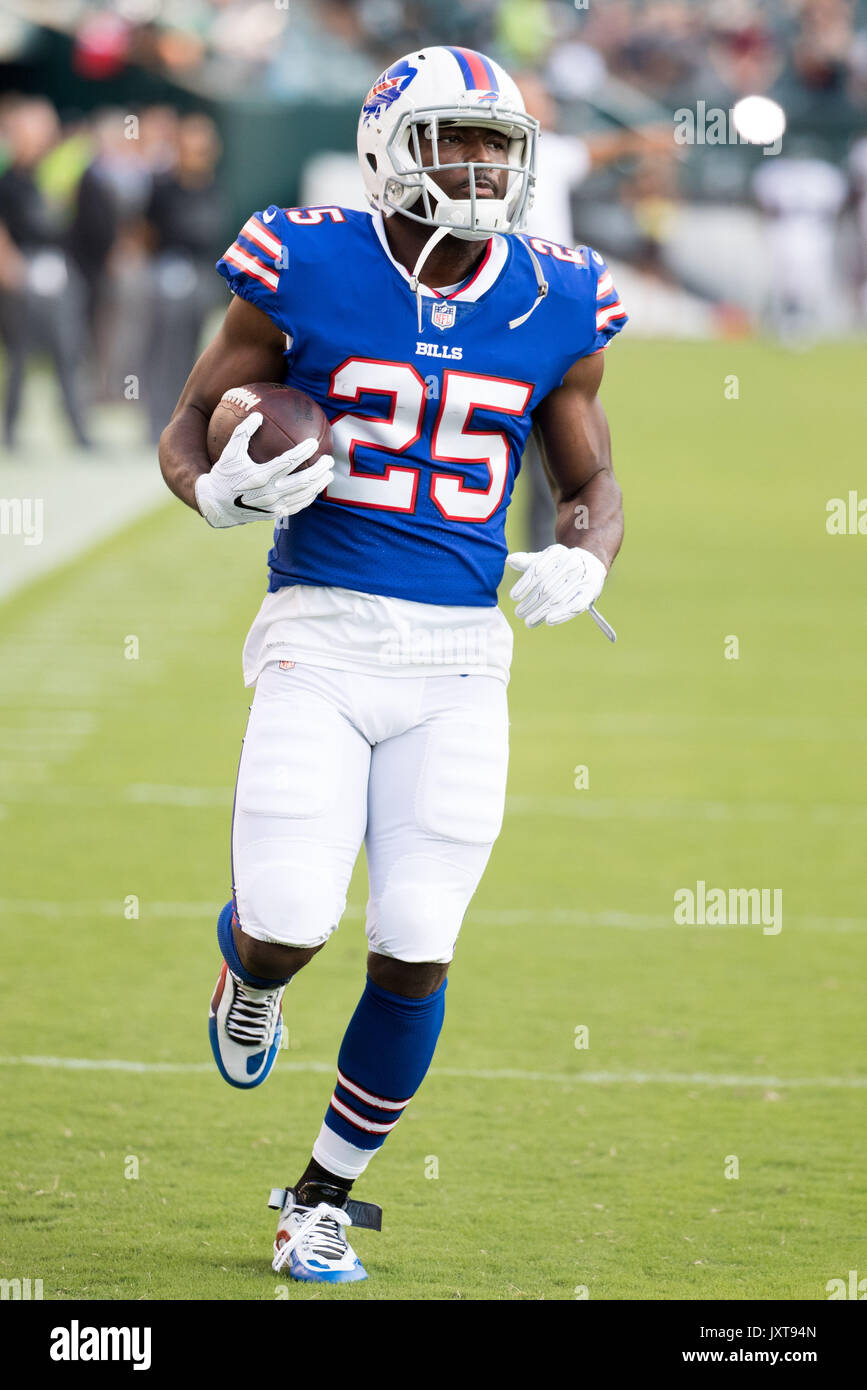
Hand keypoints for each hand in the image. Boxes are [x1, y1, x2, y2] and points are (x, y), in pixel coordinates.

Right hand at [194, 413, 333, 528]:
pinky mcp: (274, 515)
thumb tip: (258, 415)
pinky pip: (297, 506)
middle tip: (329, 460)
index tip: (313, 443)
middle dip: (319, 470)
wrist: (216, 506)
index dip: (303, 452)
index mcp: (260, 476)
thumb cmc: (224, 475)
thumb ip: (243, 432)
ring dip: (319, 485)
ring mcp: (274, 506)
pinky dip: (309, 497)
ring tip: (329, 474)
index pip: (288, 462)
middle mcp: (269, 492)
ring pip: (304, 495)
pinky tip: (315, 489)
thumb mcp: (230, 452)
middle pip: (303, 481)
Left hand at [506, 544, 606, 627]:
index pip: (537, 570)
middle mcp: (571, 563)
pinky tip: (549, 621)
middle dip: (530, 602)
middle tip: (519, 613)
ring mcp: (582, 577)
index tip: (513, 597)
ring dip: (541, 612)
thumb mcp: (545, 559)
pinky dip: (562, 615)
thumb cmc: (561, 563)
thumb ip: (528, 561)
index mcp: (557, 553)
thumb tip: (509, 560)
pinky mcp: (590, 591)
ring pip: (558, 599)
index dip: (524, 585)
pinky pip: (575, 605)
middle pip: (546, 587)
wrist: (590, 563)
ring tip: (528, 622)